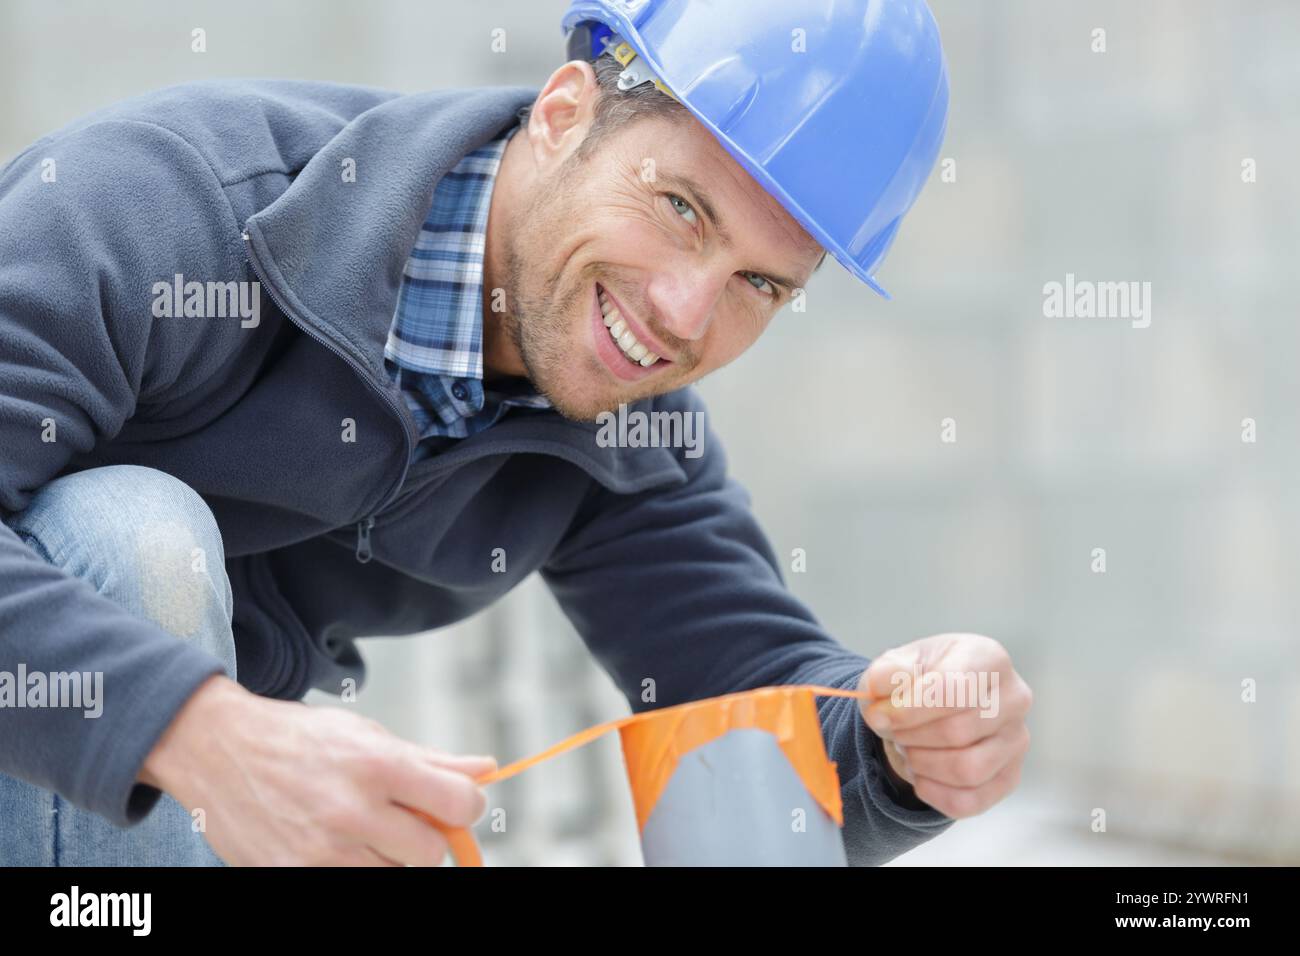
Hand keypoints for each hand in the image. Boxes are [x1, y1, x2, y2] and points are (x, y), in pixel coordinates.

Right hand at [141, 675, 494, 865]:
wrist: (217, 749)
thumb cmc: (300, 739)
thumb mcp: (367, 734)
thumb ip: (430, 759)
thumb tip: (486, 769)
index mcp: (377, 764)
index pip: (458, 803)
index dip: (465, 806)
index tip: (453, 804)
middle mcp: (353, 810)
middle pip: (430, 851)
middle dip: (423, 836)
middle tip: (399, 817)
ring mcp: (322, 850)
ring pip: (393, 875)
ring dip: (387, 857)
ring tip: (359, 827)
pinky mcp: (293, 874)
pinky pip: (350, 885)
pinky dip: (351, 868)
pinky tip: (333, 844)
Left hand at [857, 633, 1031, 818]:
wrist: (932, 707)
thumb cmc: (917, 681)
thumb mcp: (895, 666)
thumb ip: (886, 672)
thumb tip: (881, 684)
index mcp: (989, 659)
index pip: (953, 690)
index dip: (909, 710)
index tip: (879, 716)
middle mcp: (1014, 698)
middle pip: (957, 732)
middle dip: (911, 736)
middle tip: (892, 730)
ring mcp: (1017, 740)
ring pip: (967, 770)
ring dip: (922, 764)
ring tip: (908, 748)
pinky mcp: (1010, 777)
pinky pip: (970, 801)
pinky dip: (933, 793)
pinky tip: (919, 774)